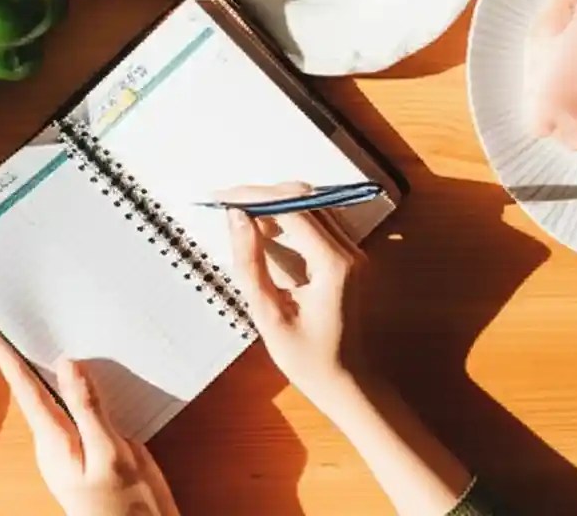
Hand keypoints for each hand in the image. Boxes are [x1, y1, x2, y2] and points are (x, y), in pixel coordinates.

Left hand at [0, 317, 179, 515]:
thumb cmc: (122, 507)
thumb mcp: (110, 455)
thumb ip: (88, 409)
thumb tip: (67, 365)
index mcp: (53, 440)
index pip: (22, 386)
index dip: (2, 352)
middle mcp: (57, 437)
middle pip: (35, 384)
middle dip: (24, 348)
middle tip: (15, 312)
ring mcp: (75, 440)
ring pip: (60, 391)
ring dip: (53, 361)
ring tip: (46, 325)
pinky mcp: (96, 441)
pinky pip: (82, 402)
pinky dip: (84, 379)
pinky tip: (93, 363)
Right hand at [222, 183, 371, 414]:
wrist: (346, 381)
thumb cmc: (308, 359)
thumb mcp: (268, 314)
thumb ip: (250, 262)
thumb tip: (236, 218)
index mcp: (333, 264)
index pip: (292, 209)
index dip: (255, 196)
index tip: (223, 198)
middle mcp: (349, 251)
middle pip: (305, 199)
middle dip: (263, 195)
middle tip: (227, 204)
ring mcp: (353, 252)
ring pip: (313, 206)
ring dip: (276, 204)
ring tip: (241, 216)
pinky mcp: (347, 258)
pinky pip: (318, 222)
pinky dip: (289, 218)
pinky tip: (264, 230)